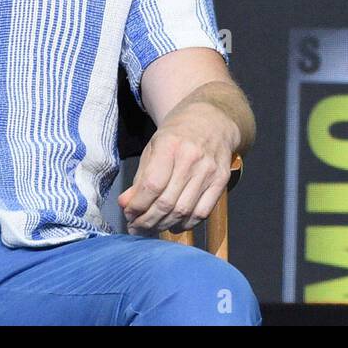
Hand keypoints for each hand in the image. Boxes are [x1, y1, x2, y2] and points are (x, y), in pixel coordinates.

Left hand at [118, 103, 238, 235]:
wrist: (212, 120)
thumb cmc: (178, 134)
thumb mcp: (153, 147)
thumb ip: (140, 177)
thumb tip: (126, 204)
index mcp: (170, 145)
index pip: (152, 185)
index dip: (137, 206)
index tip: (128, 214)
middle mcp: (192, 158)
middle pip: (167, 203)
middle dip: (147, 221)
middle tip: (136, 227)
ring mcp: (209, 170)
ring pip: (183, 211)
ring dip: (163, 226)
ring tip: (151, 227)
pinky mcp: (222, 180)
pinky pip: (202, 212)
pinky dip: (185, 224)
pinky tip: (173, 223)